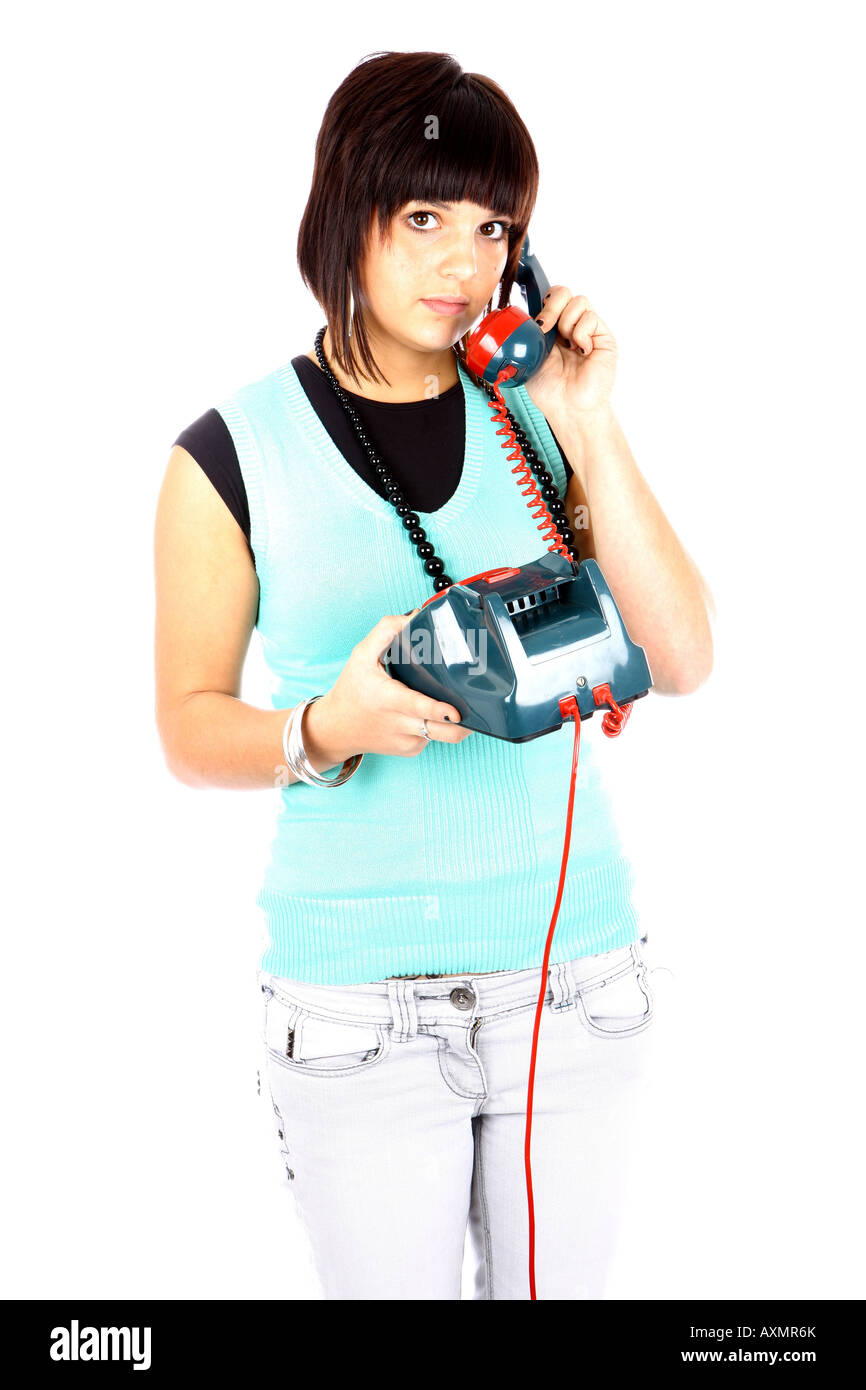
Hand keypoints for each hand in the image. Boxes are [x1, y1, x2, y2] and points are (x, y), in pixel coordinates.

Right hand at [319, 610, 473, 759]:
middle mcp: (401, 724)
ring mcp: (408, 741)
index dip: (442, 711)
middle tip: (476, 707)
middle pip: (443, 732)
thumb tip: (414, 617)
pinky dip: (436, 725)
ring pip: (443, 736)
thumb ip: (386, 631)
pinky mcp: (411, 750)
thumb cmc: (350, 691)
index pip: (420, 708)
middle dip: (465, 724)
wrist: (336, 729)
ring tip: (457, 706)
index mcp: (389, 700)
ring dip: (455, 723)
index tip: (456, 711)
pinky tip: (428, 712)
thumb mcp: (361, 655)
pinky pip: (433, 738)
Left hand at [524, 286, 617, 426]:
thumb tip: (526, 315)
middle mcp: (571, 326)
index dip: (541, 301)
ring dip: (566, 322)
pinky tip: (581, 351)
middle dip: (551, 306)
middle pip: (564, 292)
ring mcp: (588, 330)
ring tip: (566, 346)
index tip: (534, 319)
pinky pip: (590, 317)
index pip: (549, 298)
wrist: (568, 408)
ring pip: (579, 301)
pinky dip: (581, 334)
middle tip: (544, 328)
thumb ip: (529, 334)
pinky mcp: (603, 336)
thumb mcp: (530, 358)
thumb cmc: (551, 391)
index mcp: (552, 329)